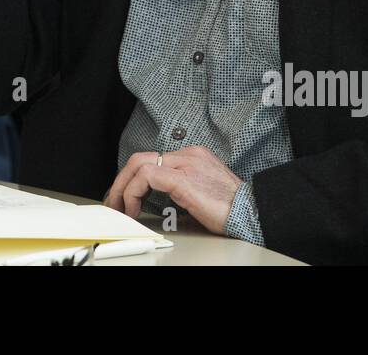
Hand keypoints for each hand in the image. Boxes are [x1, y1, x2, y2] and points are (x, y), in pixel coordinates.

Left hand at [104, 146, 244, 234]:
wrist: (252, 213)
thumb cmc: (233, 210)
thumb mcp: (200, 197)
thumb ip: (179, 194)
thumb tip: (157, 208)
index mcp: (192, 157)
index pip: (152, 160)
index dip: (132, 179)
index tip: (125, 198)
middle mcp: (188, 155)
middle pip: (140, 159)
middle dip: (121, 181)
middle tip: (114, 202)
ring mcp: (186, 163)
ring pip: (138, 164)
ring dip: (122, 188)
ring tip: (121, 208)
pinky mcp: (183, 178)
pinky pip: (145, 177)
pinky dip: (133, 193)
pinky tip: (134, 209)